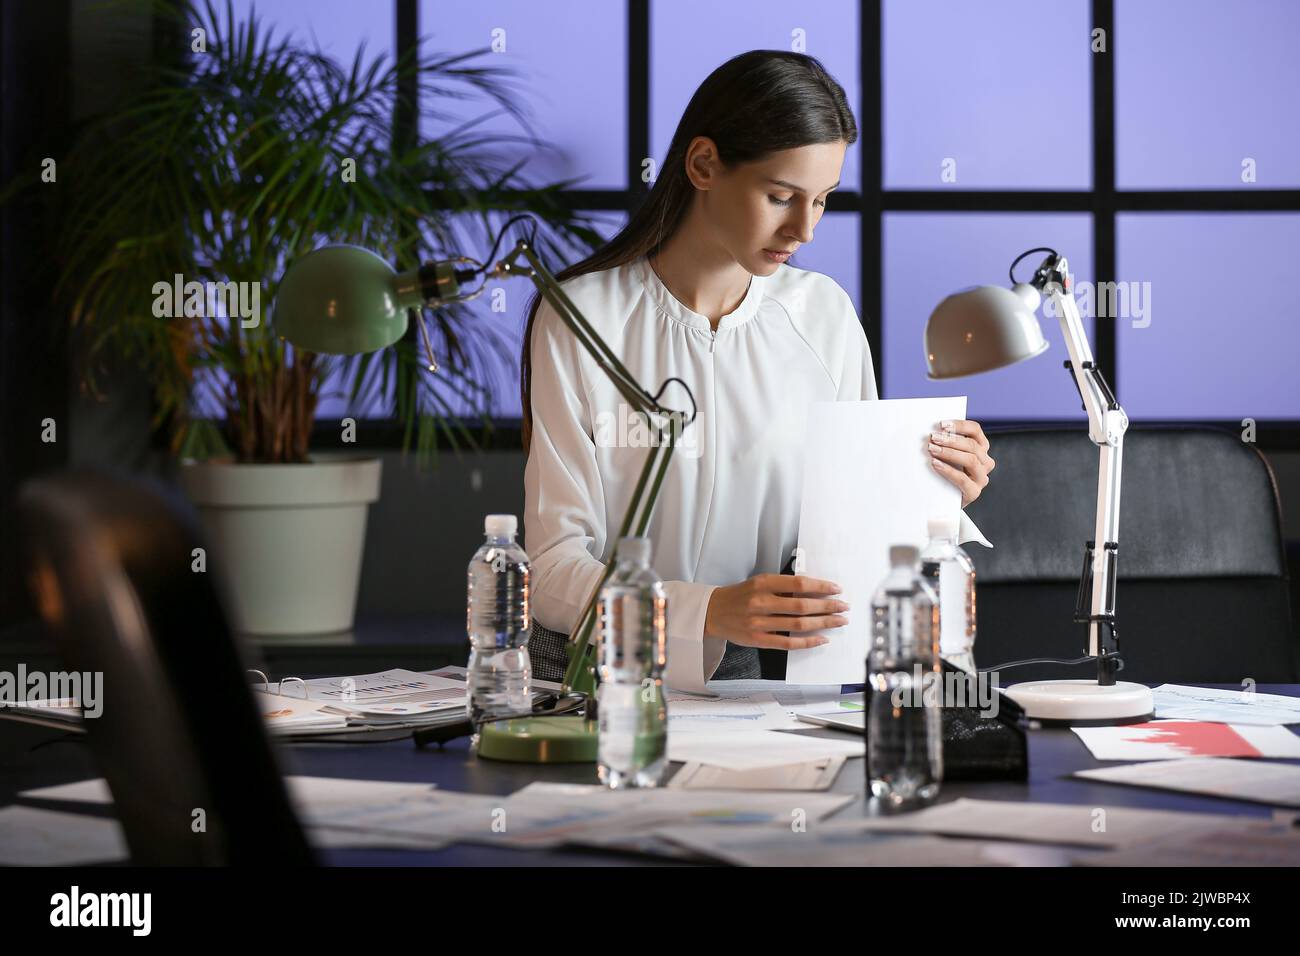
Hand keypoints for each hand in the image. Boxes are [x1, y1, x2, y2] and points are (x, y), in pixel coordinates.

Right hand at [704, 574, 848, 649]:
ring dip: (823, 623)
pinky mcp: (758, 639)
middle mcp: (761, 602)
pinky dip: (808, 641)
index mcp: (762, 583)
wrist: (712, 612)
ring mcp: (759, 622)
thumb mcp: (758, 582)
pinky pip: (788, 642)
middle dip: (828, 606)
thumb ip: (783, 585)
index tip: (836, 589)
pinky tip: (822, 638)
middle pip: (802, 605)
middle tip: (844, 606)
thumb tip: (814, 589)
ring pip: (798, 624)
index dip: (821, 587)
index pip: (799, 584)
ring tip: (839, 621)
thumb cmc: (740, 595)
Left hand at [929, 419, 995, 506]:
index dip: (960, 425)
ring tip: (932, 450)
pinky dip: (948, 470)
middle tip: (933, 437)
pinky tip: (935, 464)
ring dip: (950, 453)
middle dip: (951, 440)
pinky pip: (963, 479)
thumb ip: (944, 443)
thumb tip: (931, 430)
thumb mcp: (947, 455)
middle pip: (972, 445)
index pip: (975, 430)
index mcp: (981, 448)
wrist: (943, 502)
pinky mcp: (974, 492)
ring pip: (971, 460)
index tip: (942, 424)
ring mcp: (981, 478)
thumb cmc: (943, 473)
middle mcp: (985, 462)